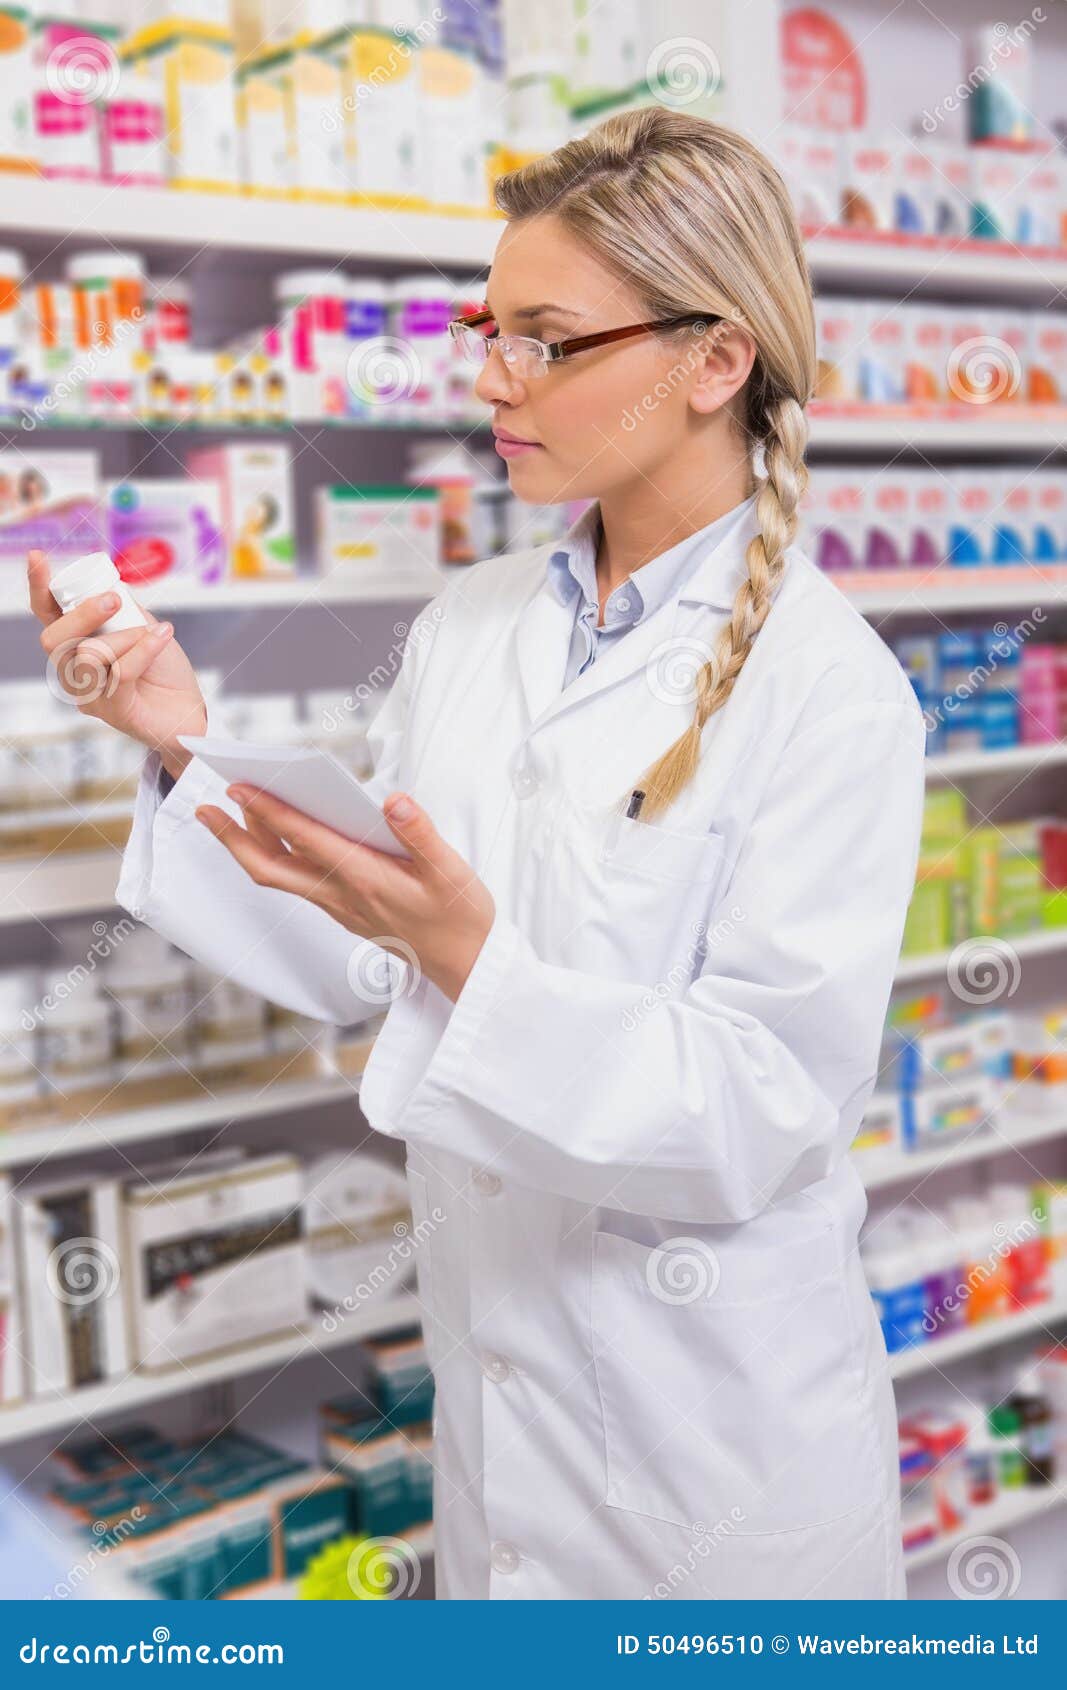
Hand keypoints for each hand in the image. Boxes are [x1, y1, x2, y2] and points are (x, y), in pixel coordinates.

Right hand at [28, 550, 207, 780]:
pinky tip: (163, 637)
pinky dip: (144, 649)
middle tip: (114, 601)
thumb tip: (110, 586)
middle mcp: (74, 673)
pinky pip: (121, 673)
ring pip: (88, 654)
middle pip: (54, 638)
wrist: (191, 710)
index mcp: (76, 647)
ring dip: (127, 637)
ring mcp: (90, 696)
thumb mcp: (143, 628)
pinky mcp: (114, 712)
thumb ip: (122, 611)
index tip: (38, 558)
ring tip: (155, 634)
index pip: (47, 616)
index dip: (39, 588)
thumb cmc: (164, 672)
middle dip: (83, 613)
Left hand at [194, 784, 495, 1003]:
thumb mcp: (452, 871)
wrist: (464, 963)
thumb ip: (420, 834)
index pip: (306, 839)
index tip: (239, 786)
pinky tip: (275, 836)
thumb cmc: (460, 916)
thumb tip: (393, 800)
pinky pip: (296, 882)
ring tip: (231, 811)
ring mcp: (339, 906)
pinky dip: (275, 856)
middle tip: (204, 808)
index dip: (269, 811)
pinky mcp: (343, 911)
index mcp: (366, 878)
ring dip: (249, 845)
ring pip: (279, 875)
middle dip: (232, 838)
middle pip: (269, 868)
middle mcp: (342, 895)